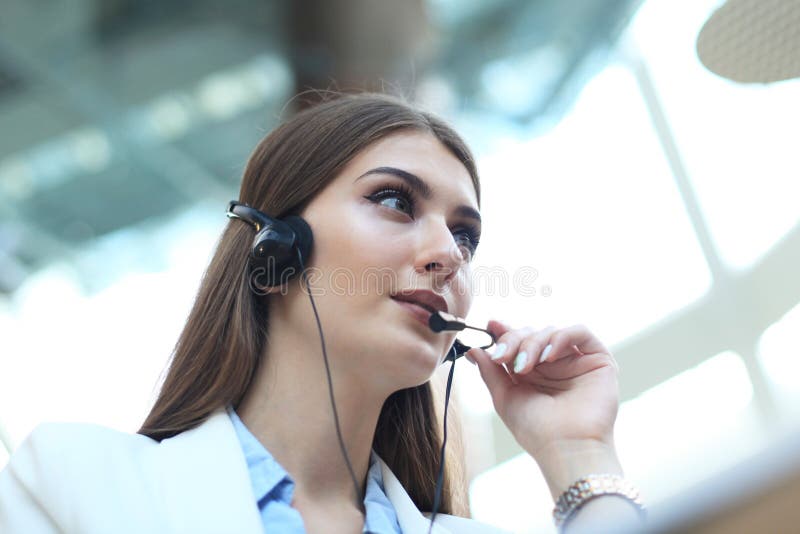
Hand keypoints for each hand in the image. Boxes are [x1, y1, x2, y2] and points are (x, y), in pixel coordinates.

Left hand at [467, 320, 621, 495]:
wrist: (567, 447)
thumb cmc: (536, 430)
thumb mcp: (505, 397)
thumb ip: (491, 371)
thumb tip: (474, 350)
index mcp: (534, 374)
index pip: (519, 342)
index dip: (505, 332)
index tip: (490, 326)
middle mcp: (555, 366)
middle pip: (532, 333)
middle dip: (513, 339)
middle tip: (501, 356)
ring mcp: (576, 362)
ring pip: (551, 331)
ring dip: (532, 343)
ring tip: (524, 367)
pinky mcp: (598, 360)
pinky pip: (580, 332)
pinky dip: (560, 337)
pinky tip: (549, 356)